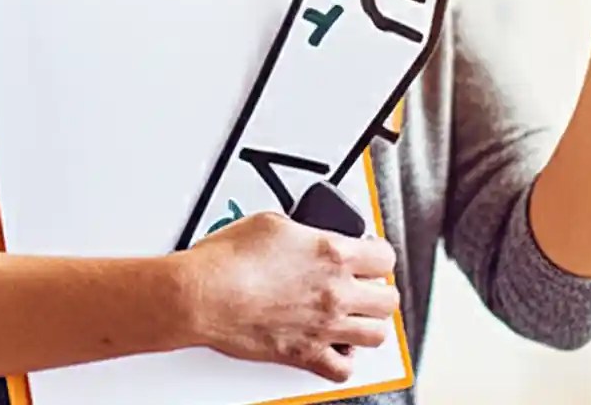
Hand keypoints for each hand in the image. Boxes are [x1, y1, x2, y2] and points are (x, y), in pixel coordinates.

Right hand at [175, 212, 399, 381]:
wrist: (203, 294)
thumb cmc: (227, 259)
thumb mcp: (272, 222)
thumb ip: (304, 230)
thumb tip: (308, 234)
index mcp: (332, 253)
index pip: (385, 257)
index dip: (378, 255)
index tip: (370, 254)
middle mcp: (335, 292)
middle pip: (388, 299)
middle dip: (379, 290)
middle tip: (365, 286)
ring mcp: (324, 326)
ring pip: (376, 334)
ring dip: (369, 324)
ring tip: (355, 316)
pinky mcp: (305, 354)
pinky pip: (343, 368)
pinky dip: (343, 360)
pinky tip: (334, 346)